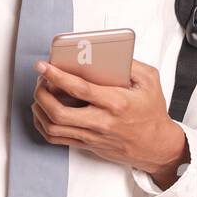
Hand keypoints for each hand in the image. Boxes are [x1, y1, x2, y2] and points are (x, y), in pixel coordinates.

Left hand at [30, 58, 189, 186]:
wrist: (156, 145)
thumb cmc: (152, 112)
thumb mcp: (150, 81)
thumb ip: (131, 63)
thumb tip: (107, 51)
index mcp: (115, 102)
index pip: (79, 89)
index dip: (57, 76)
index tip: (43, 66)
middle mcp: (101, 121)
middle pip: (59, 112)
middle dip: (41, 94)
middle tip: (40, 80)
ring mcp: (93, 135)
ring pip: (54, 127)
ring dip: (39, 109)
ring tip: (40, 94)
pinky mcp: (88, 144)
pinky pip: (57, 139)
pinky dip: (43, 125)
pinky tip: (43, 112)